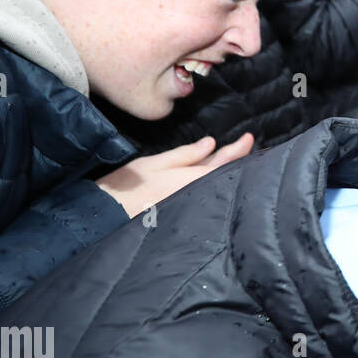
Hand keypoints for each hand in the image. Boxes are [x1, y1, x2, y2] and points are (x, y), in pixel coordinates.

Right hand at [97, 134, 253, 216]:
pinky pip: (207, 197)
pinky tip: (216, 180)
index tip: (249, 137)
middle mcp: (200, 196)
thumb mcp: (155, 164)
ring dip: (227, 173)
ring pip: (217, 186)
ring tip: (237, 160)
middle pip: (223, 175)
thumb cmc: (128, 188)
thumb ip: (186, 155)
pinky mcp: (187, 219)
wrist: (107, 220)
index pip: (225, 163)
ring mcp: (196, 210)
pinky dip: (214, 186)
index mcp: (193, 180)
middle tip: (247, 145)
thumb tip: (211, 144)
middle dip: (237, 161)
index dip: (239, 150)